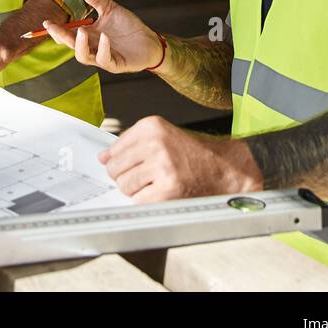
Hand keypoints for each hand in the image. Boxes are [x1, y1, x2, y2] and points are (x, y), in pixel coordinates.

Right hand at [42, 0, 161, 73]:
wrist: (149, 41)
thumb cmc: (128, 27)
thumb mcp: (110, 9)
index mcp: (89, 35)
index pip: (68, 34)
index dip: (56, 30)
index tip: (45, 22)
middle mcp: (92, 47)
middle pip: (71, 45)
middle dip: (61, 37)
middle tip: (52, 27)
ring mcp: (103, 57)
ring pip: (84, 56)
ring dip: (80, 44)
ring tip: (81, 30)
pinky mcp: (116, 64)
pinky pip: (105, 60)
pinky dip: (103, 48)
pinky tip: (104, 37)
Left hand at [99, 116, 262, 202]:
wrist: (224, 169)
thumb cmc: (193, 155)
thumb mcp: (162, 136)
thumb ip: (131, 144)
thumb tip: (104, 158)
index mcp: (152, 126)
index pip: (114, 148)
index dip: (118, 161)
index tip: (125, 166)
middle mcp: (155, 142)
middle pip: (115, 168)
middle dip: (125, 177)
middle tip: (145, 177)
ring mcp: (162, 166)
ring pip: (124, 185)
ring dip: (136, 190)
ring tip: (155, 184)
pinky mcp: (167, 189)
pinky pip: (138, 201)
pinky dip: (146, 202)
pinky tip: (160, 193)